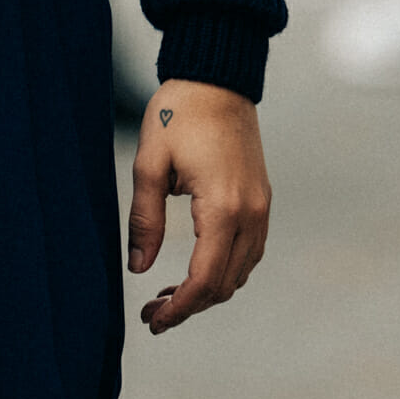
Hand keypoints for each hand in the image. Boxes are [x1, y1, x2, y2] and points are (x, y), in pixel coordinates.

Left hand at [128, 79, 270, 334]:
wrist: (217, 77)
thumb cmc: (179, 113)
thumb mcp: (149, 164)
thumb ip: (145, 220)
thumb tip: (138, 269)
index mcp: (223, 207)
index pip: (205, 280)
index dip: (179, 309)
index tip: (152, 321)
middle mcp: (251, 212)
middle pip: (226, 283)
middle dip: (190, 306)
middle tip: (152, 313)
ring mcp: (261, 205)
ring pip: (242, 271)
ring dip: (209, 290)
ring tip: (168, 294)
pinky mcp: (261, 197)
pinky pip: (251, 250)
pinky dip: (226, 269)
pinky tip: (196, 268)